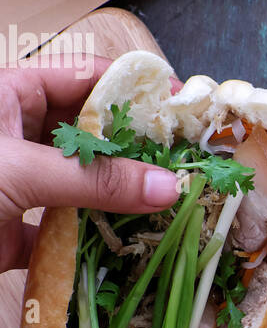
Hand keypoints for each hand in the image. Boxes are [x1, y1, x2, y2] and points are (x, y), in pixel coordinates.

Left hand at [0, 57, 179, 272]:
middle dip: (137, 149)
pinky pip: (64, 233)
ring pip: (83, 184)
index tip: (183, 107)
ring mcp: (16, 185)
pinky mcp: (11, 233)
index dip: (136, 89)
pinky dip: (93, 243)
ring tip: (172, 206)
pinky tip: (128, 249)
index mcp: (9, 96)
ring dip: (121, 198)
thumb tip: (167, 186)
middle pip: (92, 134)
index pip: (87, 78)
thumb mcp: (17, 172)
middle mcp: (15, 136)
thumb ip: (94, 180)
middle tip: (188, 163)